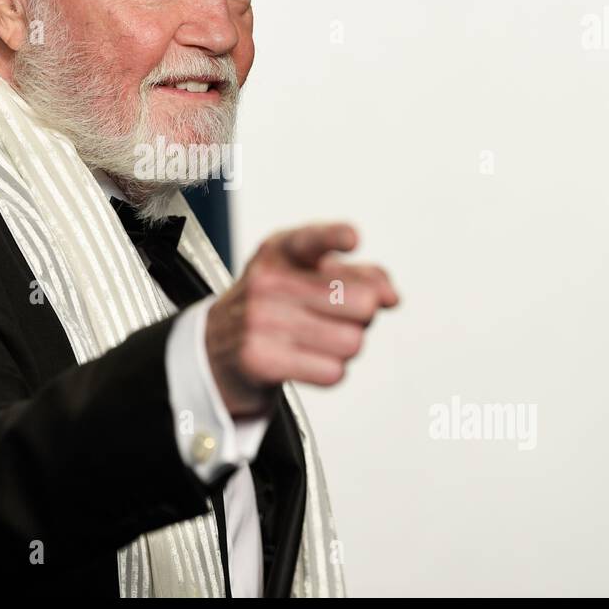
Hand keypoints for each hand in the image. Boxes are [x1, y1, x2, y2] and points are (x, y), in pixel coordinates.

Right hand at [204, 223, 399, 417]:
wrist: (217, 348)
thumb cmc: (274, 306)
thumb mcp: (308, 275)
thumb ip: (361, 275)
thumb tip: (390, 297)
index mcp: (280, 251)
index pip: (313, 238)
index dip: (335, 237)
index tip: (352, 239)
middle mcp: (267, 281)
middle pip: (361, 303)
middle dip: (363, 316)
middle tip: (337, 316)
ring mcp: (260, 320)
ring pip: (352, 341)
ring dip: (347, 346)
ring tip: (318, 339)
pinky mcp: (260, 359)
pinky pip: (333, 371)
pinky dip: (329, 370)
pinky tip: (306, 360)